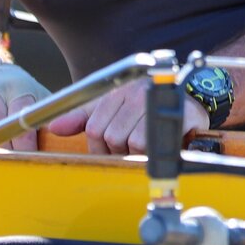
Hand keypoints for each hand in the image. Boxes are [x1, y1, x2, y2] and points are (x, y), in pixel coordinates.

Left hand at [45, 85, 206, 156]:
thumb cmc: (146, 108)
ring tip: (146, 148)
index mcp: (119, 92)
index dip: (100, 146)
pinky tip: (160, 147)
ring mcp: (161, 101)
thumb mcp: (112, 108)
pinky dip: (158, 151)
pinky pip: (159, 142)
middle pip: (113, 137)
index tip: (111, 149)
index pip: (95, 128)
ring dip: (139, 153)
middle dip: (120, 151)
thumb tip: (54, 128)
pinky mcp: (183, 113)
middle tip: (132, 150)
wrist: (190, 99)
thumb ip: (82, 118)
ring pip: (135, 142)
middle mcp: (138, 93)